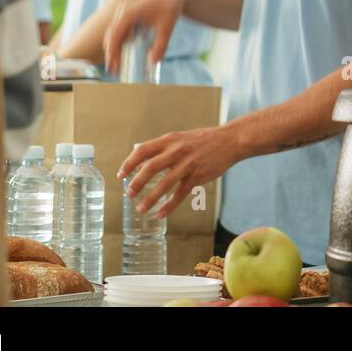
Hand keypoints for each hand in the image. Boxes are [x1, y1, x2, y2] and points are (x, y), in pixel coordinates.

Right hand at [104, 0, 186, 73]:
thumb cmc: (170, 8)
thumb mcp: (167, 28)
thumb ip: (160, 46)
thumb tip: (153, 62)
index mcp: (129, 12)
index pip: (115, 36)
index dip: (112, 52)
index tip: (113, 67)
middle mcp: (123, 9)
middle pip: (111, 35)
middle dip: (111, 53)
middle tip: (114, 70)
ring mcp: (123, 9)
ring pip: (113, 31)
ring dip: (114, 47)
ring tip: (117, 64)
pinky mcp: (126, 11)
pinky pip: (119, 27)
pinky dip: (120, 40)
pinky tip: (124, 52)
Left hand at [116, 127, 239, 217]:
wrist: (230, 140)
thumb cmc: (204, 139)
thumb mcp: (179, 137)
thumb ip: (160, 145)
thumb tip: (137, 149)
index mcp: (170, 140)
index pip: (143, 150)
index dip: (129, 163)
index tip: (121, 175)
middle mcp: (177, 151)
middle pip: (151, 167)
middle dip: (137, 182)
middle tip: (128, 194)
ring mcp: (188, 164)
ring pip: (165, 183)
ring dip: (150, 198)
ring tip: (140, 209)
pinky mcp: (198, 176)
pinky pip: (180, 193)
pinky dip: (169, 205)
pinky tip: (160, 214)